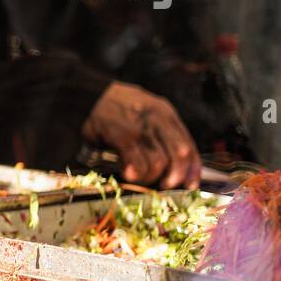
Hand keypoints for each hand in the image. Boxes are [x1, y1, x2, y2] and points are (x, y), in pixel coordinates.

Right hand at [82, 82, 200, 188]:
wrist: (87, 94)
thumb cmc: (114, 108)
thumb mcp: (145, 112)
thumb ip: (158, 131)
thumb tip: (171, 160)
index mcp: (166, 114)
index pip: (189, 145)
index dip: (192, 169)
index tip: (190, 184)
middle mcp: (157, 119)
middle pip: (179, 155)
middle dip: (175, 176)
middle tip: (164, 186)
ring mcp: (140, 127)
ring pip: (159, 162)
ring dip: (150, 177)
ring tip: (138, 178)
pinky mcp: (122, 134)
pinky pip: (136, 161)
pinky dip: (135, 173)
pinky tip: (129, 174)